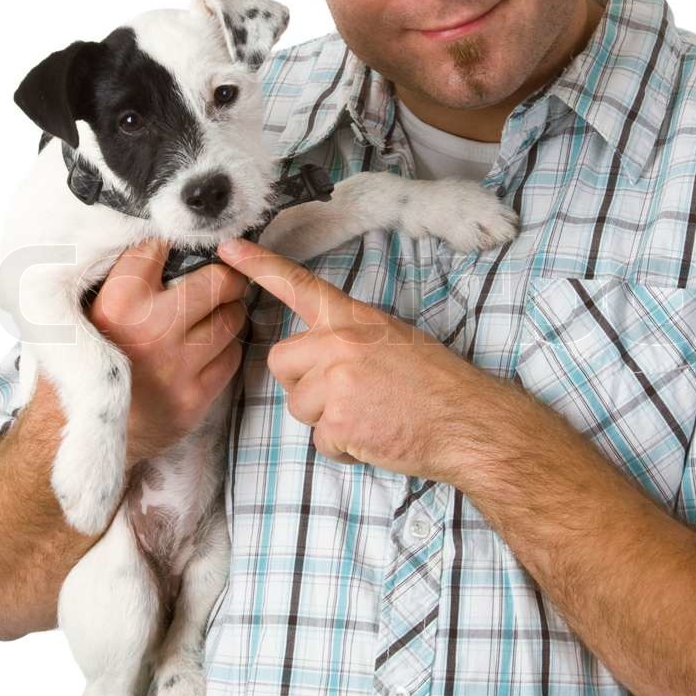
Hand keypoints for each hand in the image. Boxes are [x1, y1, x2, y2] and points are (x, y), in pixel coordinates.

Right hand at [87, 239, 250, 468]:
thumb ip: (114, 278)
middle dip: (223, 277)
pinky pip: (230, 357)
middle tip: (220, 280)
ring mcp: (177, 367)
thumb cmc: (77, 365)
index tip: (177, 251)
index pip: (162, 248)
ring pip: (231, 319)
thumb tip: (155, 240)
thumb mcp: (79, 313)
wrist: (66, 435)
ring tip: (216, 313)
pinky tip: (208, 347)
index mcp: (117, 303)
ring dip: (228, 312)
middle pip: (217, 281)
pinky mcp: (193, 398)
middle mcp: (151, 331)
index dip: (172, 246)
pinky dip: (225, 348)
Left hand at [216, 237, 488, 479]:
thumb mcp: (394, 340)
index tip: (228, 248)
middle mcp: (340, 343)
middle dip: (303, 384)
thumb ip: (351, 340)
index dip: (260, 266)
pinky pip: (320, 440)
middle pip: (280, 362)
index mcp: (355, 319)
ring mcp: (337, 382)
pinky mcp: (338, 422)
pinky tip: (375, 437)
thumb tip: (322, 357)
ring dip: (326, 420)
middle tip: (346, 395)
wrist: (467, 421)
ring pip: (298, 405)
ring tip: (369, 416)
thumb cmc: (437, 384)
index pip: (299, 286)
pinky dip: (344, 447)